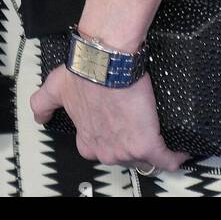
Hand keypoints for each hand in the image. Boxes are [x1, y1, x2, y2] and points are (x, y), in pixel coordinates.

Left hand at [30, 66, 187, 170]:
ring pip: (144, 157)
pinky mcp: (147, 144)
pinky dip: (174, 155)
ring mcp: (125, 150)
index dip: (108, 138)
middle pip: (122, 156)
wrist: (106, 60)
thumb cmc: (84, 71)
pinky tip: (180, 148)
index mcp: (86, 139)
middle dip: (131, 143)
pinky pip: (166, 159)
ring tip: (161, 132)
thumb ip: (44, 103)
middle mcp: (104, 150)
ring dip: (152, 148)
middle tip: (140, 125)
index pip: (96, 149)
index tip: (117, 128)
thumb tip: (40, 117)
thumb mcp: (56, 87)